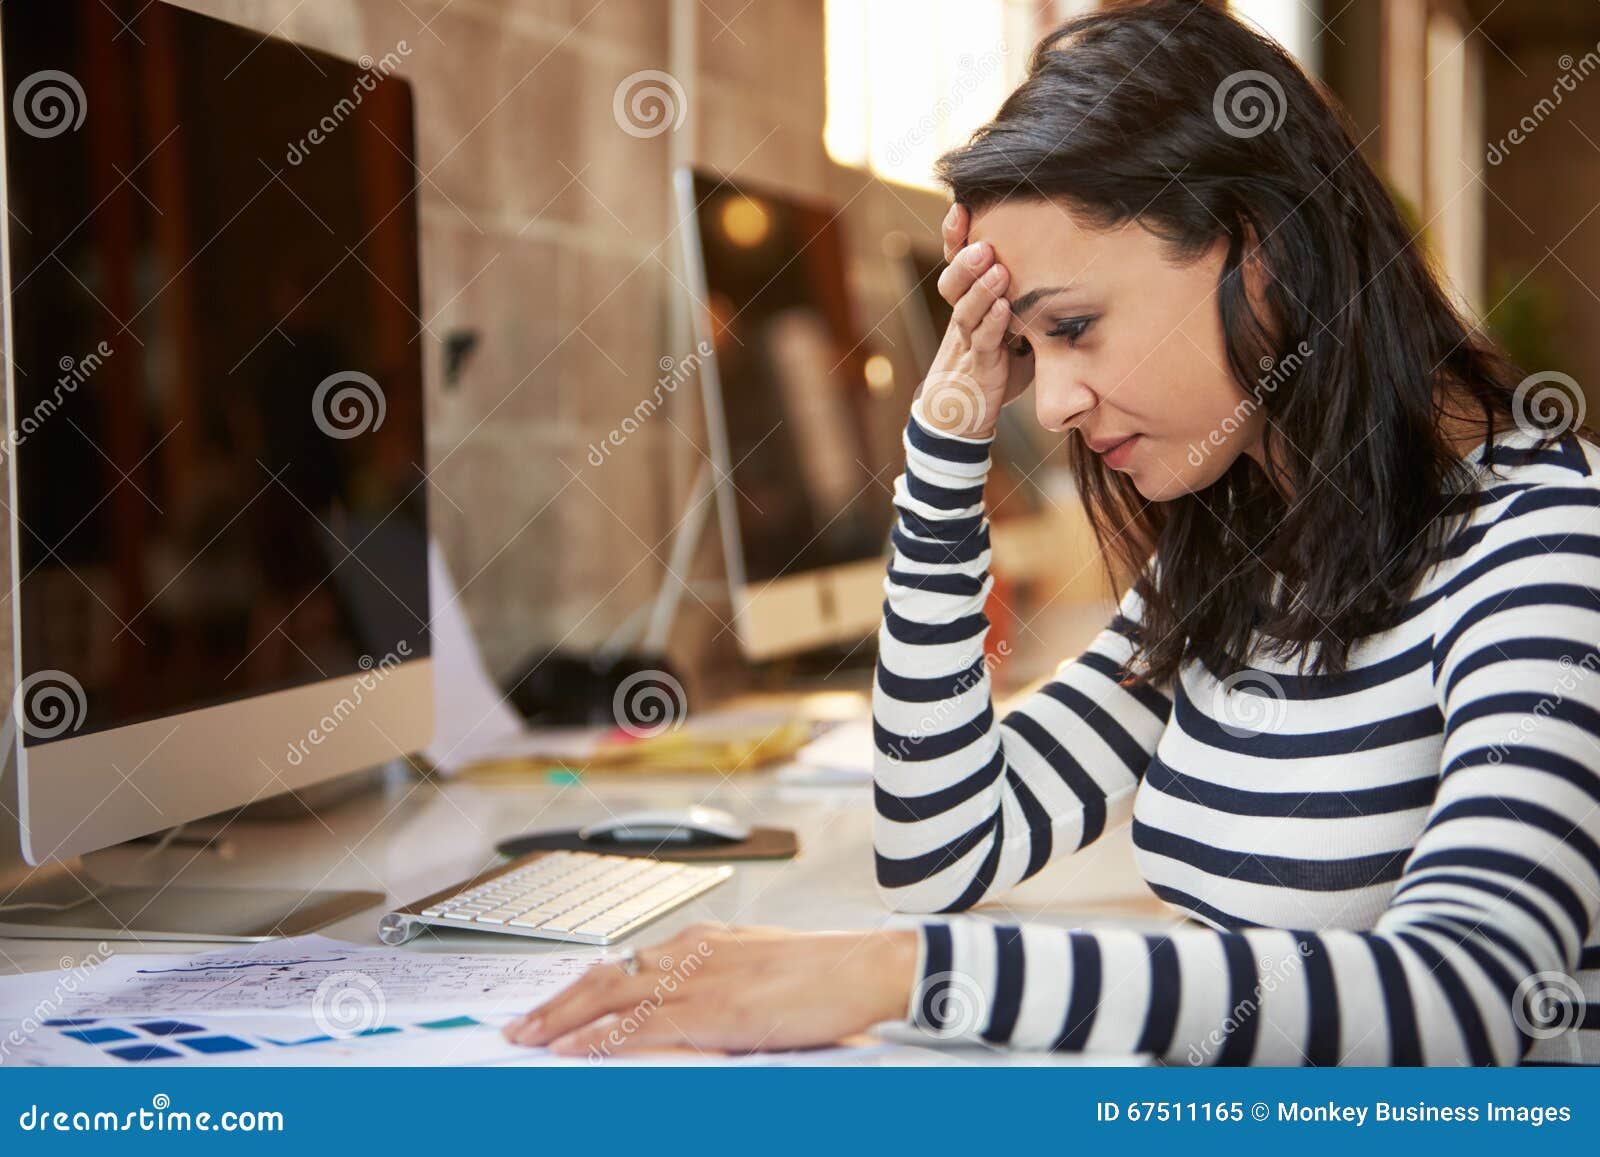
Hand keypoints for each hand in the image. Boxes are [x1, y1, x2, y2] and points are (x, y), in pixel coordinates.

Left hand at [502, 923, 919, 1057]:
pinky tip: (571, 1050)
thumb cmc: (830, 975)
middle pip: (606, 973)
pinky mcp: (714, 1011)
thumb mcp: (766, 972)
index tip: (556, 1003)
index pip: (629, 961)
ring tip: (527, 1038)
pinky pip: (639, 1025)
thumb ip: (726, 985)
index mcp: (707, 941)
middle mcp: (694, 952)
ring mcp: (701, 979)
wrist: (869, 967)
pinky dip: (597, 1038)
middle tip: (520, 1027)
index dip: (585, 984)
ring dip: (561, 1019)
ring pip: (610, 995)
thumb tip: (698, 1012)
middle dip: (557, 1002)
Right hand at [918, 202, 1033, 437]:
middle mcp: (963, 316)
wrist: (965, 412)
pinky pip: (981, 343)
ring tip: (997, 268)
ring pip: (964, 311)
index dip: (954, 237)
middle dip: (966, 260)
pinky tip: (1004, 309)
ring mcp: (967, 342)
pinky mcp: (978, 367)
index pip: (955, 263)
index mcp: (970, 301)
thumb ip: (1030, 299)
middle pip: (952, 282)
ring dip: (981, 288)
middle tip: (985, 243)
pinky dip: (992, 325)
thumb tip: (1071, 262)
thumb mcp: (1015, 325)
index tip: (962, 209)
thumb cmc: (996, 362)